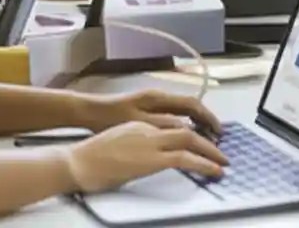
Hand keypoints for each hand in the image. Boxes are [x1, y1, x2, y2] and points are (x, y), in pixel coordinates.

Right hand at [65, 122, 227, 191]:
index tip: (202, 143)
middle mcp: (147, 130)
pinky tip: (214, 170)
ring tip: (223, 162)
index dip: (191, 135)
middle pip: (185, 130)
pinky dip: (204, 163)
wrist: (76, 162)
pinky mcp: (150, 159)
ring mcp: (149, 142)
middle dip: (206, 140)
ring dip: (210, 151)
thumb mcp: (117, 146)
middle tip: (220, 151)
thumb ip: (136, 149)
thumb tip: (146, 160)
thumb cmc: (89, 160)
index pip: (172, 127)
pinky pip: (184, 158)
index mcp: (139, 127)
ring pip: (189, 140)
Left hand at [79, 89, 223, 135]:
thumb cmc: (109, 117)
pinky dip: (184, 124)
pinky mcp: (147, 110)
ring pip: (183, 111)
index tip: (219, 132)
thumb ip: (162, 125)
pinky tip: (184, 137)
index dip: (208, 118)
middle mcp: (159, 97)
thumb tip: (186, 128)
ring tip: (205, 138)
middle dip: (206, 121)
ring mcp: (153, 102)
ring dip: (196, 123)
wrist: (86, 112)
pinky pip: (174, 115)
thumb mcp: (136, 123)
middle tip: (217, 138)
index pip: (192, 105)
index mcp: (158, 98)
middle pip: (191, 107)